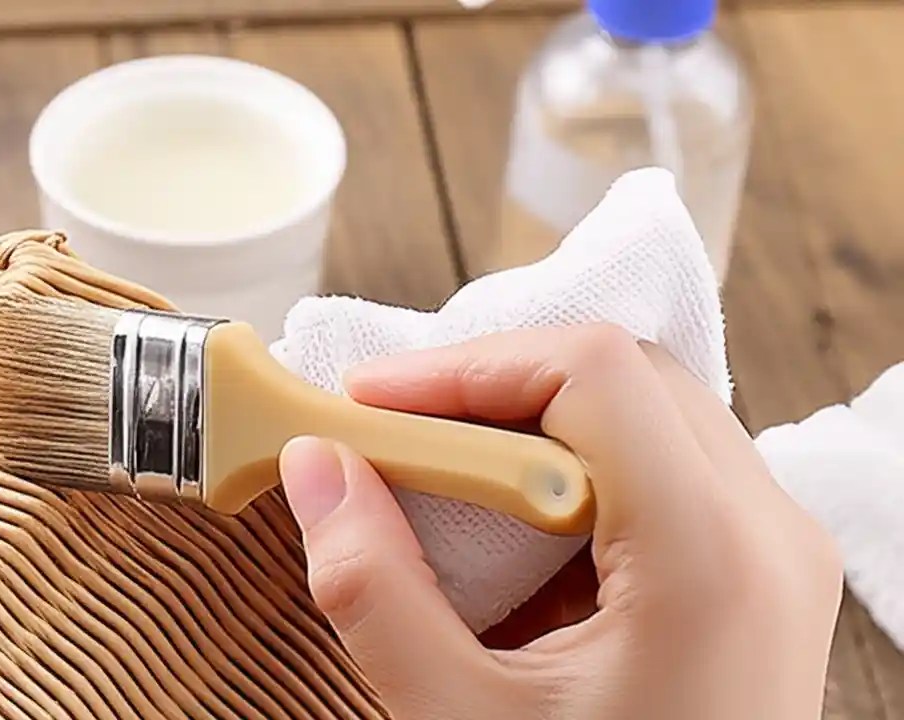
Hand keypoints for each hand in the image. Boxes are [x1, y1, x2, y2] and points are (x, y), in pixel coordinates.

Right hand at [279, 324, 841, 719]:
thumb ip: (376, 592)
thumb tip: (315, 470)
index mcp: (711, 560)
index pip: (592, 372)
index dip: (464, 366)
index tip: (368, 401)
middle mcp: (768, 534)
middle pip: (620, 377)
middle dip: (488, 389)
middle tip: (391, 433)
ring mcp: (774, 552)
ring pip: (645, 412)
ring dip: (529, 427)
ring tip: (438, 475)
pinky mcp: (757, 574)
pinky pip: (664, 467)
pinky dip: (572, 471)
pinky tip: (506, 529)